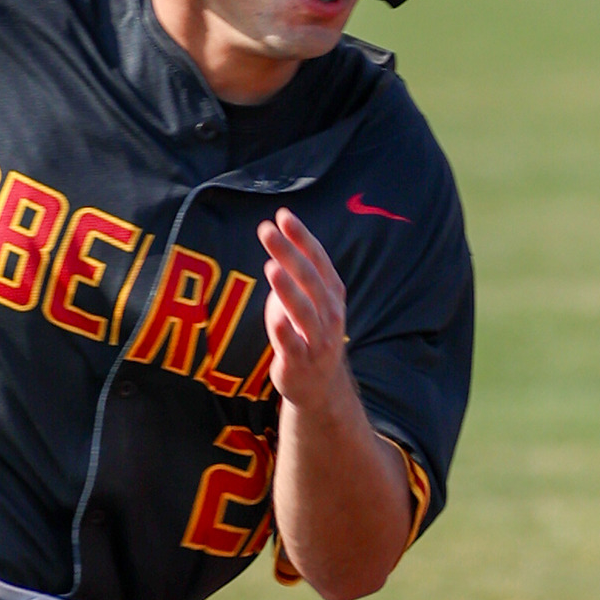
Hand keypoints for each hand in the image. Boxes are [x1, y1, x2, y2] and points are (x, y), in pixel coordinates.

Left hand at [256, 207, 350, 409]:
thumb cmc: (306, 332)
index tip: (283, 215)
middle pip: (309, 279)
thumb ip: (295, 270)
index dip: (301, 237)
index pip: (318, 259)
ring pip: (304, 311)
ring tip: (272, 267)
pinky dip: (284, 332)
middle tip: (267, 231)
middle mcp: (329, 314)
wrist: (318, 384)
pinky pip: (292, 345)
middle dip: (289, 253)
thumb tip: (275, 233)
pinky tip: (273, 319)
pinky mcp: (300, 362)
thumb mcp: (307, 299)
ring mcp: (317, 339)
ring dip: (289, 289)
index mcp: (331, 294)